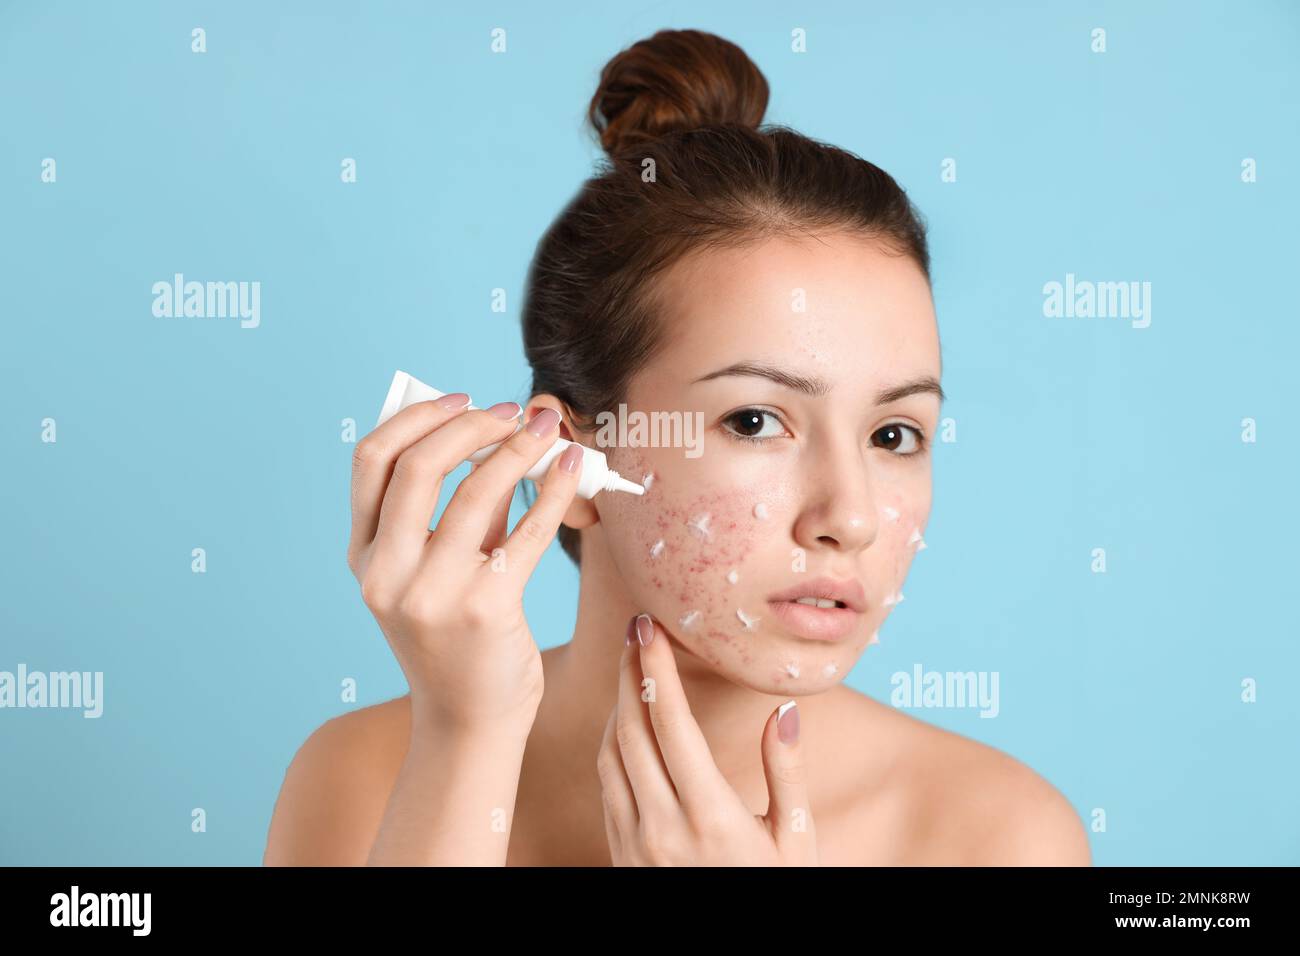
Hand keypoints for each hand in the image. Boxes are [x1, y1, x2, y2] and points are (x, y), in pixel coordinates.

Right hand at [347, 395, 582, 733]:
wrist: (469, 721)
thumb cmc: (456, 636)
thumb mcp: (434, 570)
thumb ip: (454, 508)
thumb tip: (497, 431)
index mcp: (364, 556)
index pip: (371, 461)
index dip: (416, 418)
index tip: (459, 398)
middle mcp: (386, 574)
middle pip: (417, 467)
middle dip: (470, 425)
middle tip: (511, 411)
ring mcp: (432, 594)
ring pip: (474, 493)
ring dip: (516, 449)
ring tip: (547, 431)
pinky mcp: (484, 610)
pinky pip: (526, 532)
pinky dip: (553, 492)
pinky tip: (571, 469)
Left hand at [597, 613, 819, 865]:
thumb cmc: (774, 895)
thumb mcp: (796, 841)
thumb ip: (787, 774)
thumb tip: (787, 711)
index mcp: (710, 818)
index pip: (669, 722)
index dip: (656, 667)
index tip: (650, 627)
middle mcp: (662, 828)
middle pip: (630, 729)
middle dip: (631, 673)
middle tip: (637, 631)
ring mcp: (634, 843)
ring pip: (609, 755)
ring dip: (617, 705)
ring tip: (632, 668)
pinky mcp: (619, 855)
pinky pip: (606, 786)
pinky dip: (612, 744)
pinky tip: (626, 724)